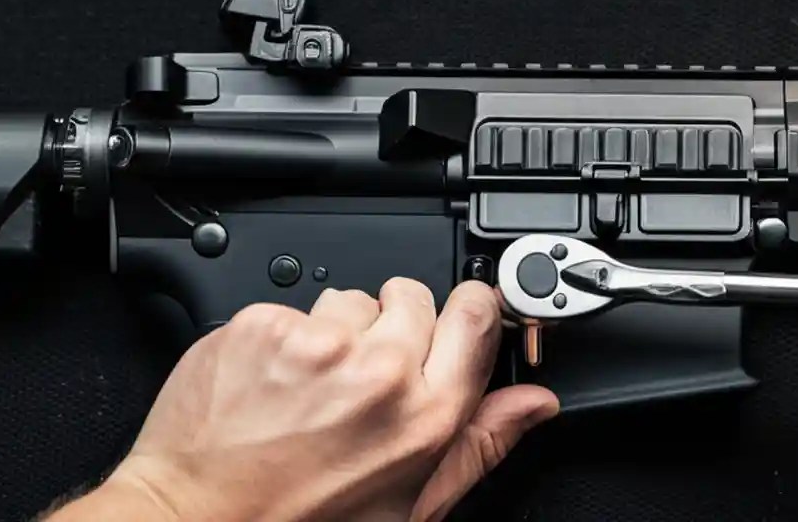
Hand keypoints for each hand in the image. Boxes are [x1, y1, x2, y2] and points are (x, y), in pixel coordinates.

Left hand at [47, 278, 558, 521]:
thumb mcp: (411, 505)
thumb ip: (481, 443)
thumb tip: (536, 402)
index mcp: (426, 415)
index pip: (475, 313)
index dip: (469, 309)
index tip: (456, 318)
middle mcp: (378, 372)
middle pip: (414, 296)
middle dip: (395, 327)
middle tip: (364, 378)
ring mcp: (316, 344)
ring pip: (350, 299)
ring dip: (337, 331)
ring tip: (310, 389)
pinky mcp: (261, 326)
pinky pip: (291, 308)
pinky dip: (284, 338)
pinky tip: (272, 383)